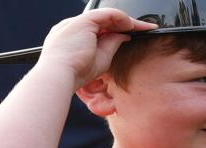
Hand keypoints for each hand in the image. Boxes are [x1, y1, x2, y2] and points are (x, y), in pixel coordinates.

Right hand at [38, 7, 156, 85]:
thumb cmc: (76, 72)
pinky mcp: (84, 21)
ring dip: (128, 21)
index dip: (117, 31)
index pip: (99, 29)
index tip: (132, 36)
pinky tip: (133, 26)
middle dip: (126, 24)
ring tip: (144, 27)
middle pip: (105, 20)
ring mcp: (78, 21)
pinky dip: (122, 19)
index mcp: (74, 36)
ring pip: (107, 15)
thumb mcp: (101, 58)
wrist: (60, 74)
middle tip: (145, 29)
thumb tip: (125, 36)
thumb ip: (112, 45)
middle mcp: (74, 26)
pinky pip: (108, 14)